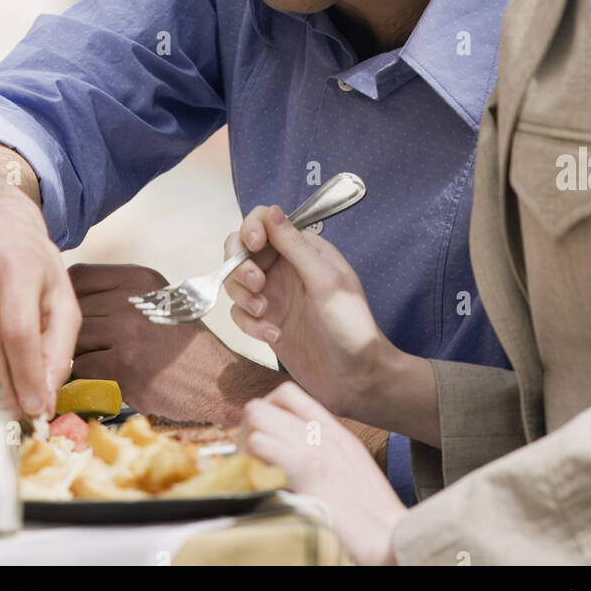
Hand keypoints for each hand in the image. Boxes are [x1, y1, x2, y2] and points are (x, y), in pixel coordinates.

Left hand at [69, 262, 281, 424]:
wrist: (215, 379)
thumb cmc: (182, 344)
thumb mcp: (158, 300)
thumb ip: (120, 295)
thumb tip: (70, 300)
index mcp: (138, 278)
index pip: (79, 276)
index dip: (69, 296)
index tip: (70, 313)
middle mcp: (130, 298)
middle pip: (74, 310)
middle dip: (72, 331)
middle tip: (82, 348)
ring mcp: (125, 331)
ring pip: (75, 340)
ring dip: (79, 355)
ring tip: (97, 364)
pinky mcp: (122, 365)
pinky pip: (82, 368)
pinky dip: (88, 377)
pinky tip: (106, 380)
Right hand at [223, 205, 397, 421]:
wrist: (355, 378)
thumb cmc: (351, 326)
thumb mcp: (325, 281)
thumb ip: (295, 246)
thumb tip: (271, 211)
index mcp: (304, 249)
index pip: (264, 222)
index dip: (251, 228)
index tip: (252, 245)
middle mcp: (285, 267)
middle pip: (241, 250)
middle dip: (240, 265)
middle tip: (256, 284)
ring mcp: (274, 295)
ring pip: (235, 282)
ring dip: (242, 296)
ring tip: (264, 312)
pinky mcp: (266, 322)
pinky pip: (240, 314)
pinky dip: (249, 324)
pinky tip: (273, 335)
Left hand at [239, 381, 404, 565]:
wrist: (391, 535)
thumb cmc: (373, 514)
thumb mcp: (351, 468)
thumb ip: (326, 454)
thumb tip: (294, 459)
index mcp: (335, 429)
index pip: (288, 394)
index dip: (265, 412)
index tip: (260, 439)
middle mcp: (322, 430)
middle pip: (264, 403)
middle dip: (247, 428)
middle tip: (247, 459)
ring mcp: (313, 445)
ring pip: (256, 416)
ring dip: (243, 443)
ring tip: (248, 471)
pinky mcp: (305, 467)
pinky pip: (260, 443)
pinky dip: (249, 459)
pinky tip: (256, 481)